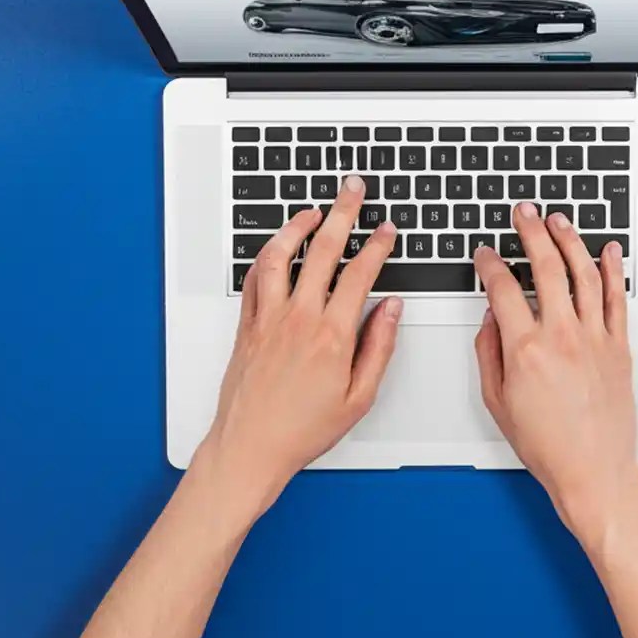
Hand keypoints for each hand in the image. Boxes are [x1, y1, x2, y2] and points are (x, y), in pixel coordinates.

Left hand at [198, 176, 401, 507]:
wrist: (250, 447)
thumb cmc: (303, 430)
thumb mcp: (359, 397)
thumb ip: (379, 347)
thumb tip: (390, 310)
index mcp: (331, 336)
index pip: (360, 274)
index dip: (377, 246)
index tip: (387, 230)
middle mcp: (298, 319)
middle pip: (324, 251)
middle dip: (343, 214)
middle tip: (353, 190)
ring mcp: (268, 319)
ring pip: (282, 256)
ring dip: (298, 226)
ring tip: (314, 210)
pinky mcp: (247, 325)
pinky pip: (255, 278)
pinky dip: (268, 254)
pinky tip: (278, 247)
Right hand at [474, 203, 637, 539]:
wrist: (594, 471)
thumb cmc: (547, 446)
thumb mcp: (497, 402)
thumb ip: (488, 354)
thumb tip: (489, 320)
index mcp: (525, 350)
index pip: (502, 288)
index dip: (490, 263)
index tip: (486, 254)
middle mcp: (562, 336)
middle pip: (546, 266)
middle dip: (531, 231)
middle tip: (524, 213)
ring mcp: (595, 339)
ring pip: (583, 274)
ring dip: (570, 240)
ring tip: (560, 221)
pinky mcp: (619, 347)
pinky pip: (617, 298)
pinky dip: (612, 270)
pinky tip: (607, 251)